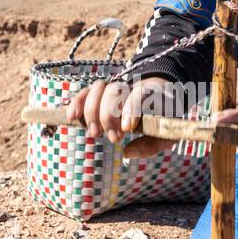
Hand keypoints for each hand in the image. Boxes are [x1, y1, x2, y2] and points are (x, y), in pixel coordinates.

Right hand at [63, 76, 179, 157]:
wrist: (160, 99)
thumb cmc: (164, 120)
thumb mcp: (166, 135)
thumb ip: (151, 145)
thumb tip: (127, 152)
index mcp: (153, 93)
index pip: (139, 93)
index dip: (131, 108)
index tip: (127, 129)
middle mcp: (132, 86)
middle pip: (115, 91)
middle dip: (110, 116)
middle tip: (115, 139)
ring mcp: (115, 88)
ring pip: (98, 88)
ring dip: (92, 112)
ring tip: (95, 133)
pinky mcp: (100, 94)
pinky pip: (85, 92)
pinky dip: (77, 102)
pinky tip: (71, 117)